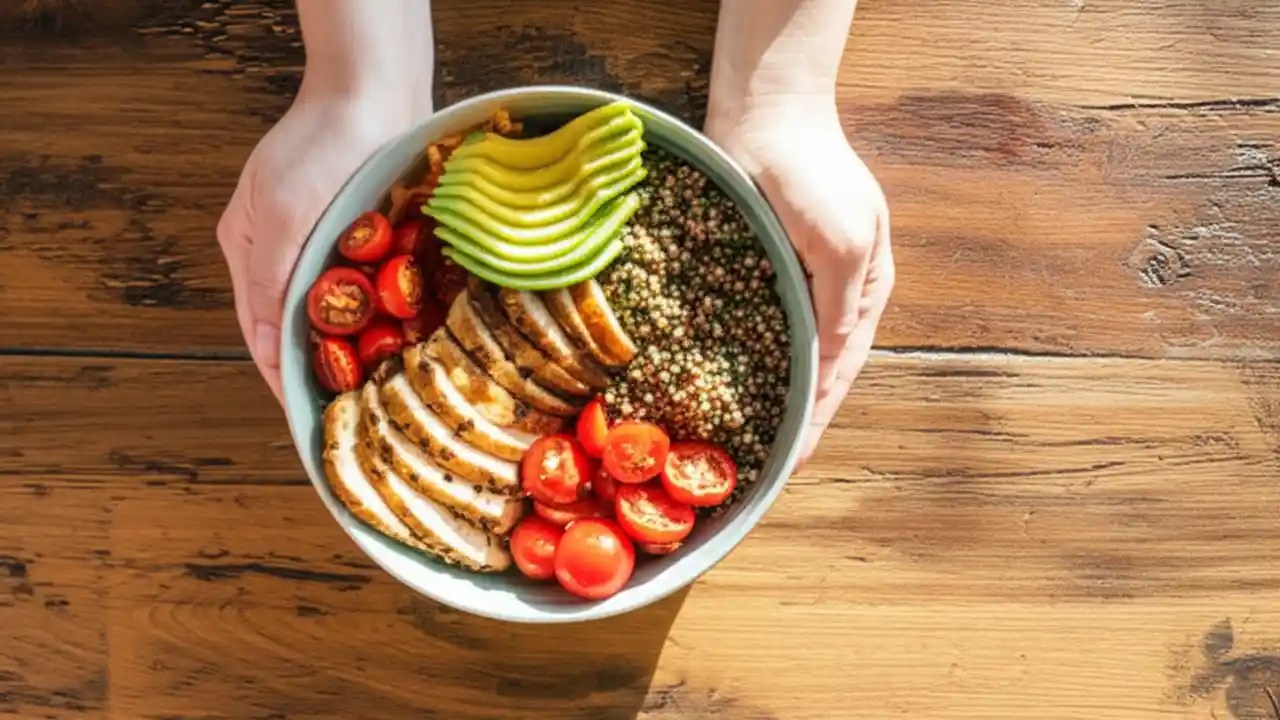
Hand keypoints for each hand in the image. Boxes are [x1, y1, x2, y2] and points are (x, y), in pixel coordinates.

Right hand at [217, 89, 426, 402]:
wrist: (375, 93)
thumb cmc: (321, 145)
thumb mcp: (284, 215)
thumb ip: (273, 282)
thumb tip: (268, 349)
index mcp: (248, 247)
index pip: (261, 330)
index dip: (283, 375)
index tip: (307, 415)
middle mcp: (285, 250)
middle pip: (298, 324)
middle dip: (322, 365)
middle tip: (350, 410)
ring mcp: (325, 242)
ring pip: (337, 312)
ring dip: (353, 345)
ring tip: (375, 386)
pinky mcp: (364, 236)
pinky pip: (369, 289)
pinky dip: (380, 315)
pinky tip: (399, 339)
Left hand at [707, 101, 893, 461]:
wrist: (767, 115)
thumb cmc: (815, 175)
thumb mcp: (844, 244)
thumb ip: (840, 309)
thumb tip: (829, 368)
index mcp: (865, 294)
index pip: (840, 373)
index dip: (815, 420)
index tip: (789, 463)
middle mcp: (832, 295)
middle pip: (814, 372)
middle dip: (793, 419)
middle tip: (762, 466)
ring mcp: (793, 282)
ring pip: (781, 354)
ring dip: (765, 393)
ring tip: (739, 437)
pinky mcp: (755, 267)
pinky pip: (747, 323)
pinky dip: (737, 356)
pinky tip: (714, 382)